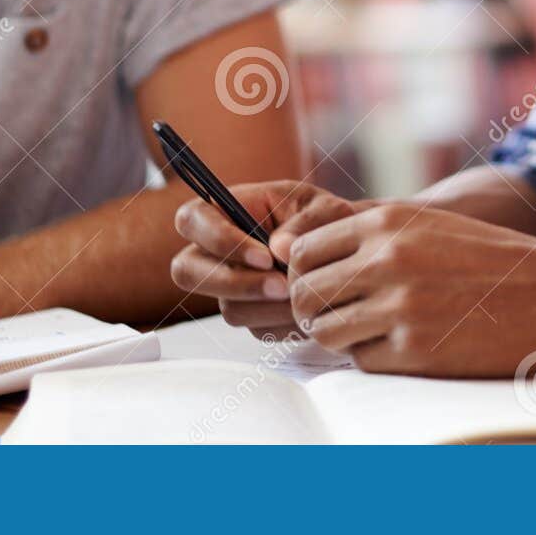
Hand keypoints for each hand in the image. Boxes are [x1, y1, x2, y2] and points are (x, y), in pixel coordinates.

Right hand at [171, 179, 357, 338]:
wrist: (348, 252)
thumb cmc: (328, 219)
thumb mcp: (326, 208)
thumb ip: (305, 222)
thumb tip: (279, 248)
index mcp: (227, 208)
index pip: (193, 220)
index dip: (219, 241)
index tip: (265, 257)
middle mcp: (217, 250)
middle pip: (187, 271)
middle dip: (234, 283)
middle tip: (281, 286)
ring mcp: (229, 285)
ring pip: (226, 307)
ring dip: (267, 307)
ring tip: (303, 296)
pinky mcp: (249, 312)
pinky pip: (254, 328)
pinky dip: (283, 323)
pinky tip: (306, 309)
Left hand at [284, 205, 535, 375]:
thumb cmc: (488, 259)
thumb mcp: (427, 226)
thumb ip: (367, 234)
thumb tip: (292, 250)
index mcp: (387, 222)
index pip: (303, 250)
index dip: (302, 272)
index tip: (320, 285)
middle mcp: (387, 260)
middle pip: (303, 293)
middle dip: (311, 309)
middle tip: (335, 315)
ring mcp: (400, 307)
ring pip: (325, 331)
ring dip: (339, 336)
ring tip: (369, 330)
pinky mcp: (416, 351)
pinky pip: (362, 360)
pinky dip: (374, 357)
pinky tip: (405, 345)